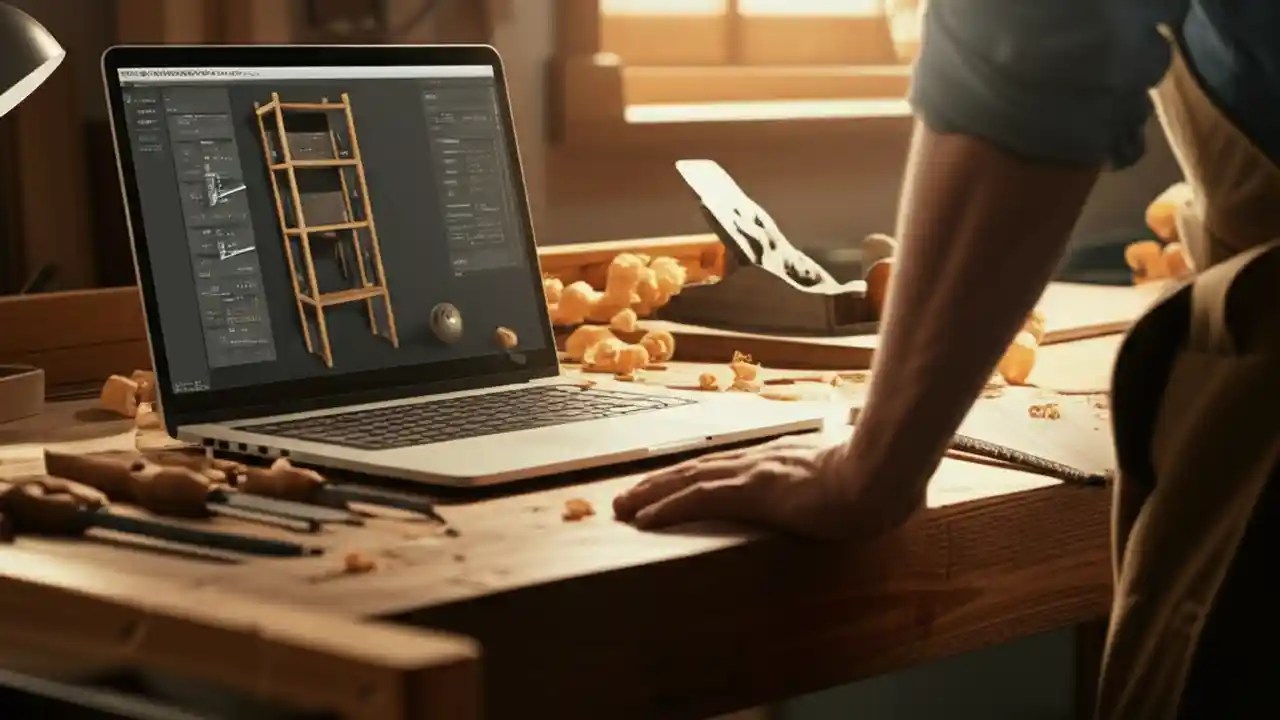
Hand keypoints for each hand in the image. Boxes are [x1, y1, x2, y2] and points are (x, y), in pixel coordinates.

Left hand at [614, 435, 889, 539]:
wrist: (883, 477)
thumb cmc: (881, 483)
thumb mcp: (858, 484)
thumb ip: (852, 489)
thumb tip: (883, 500)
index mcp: (780, 461)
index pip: (724, 466)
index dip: (692, 475)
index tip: (668, 484)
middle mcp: (759, 461)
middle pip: (696, 468)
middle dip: (660, 482)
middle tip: (628, 496)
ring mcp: (753, 473)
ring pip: (688, 480)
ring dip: (652, 494)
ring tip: (623, 506)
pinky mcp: (751, 491)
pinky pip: (698, 499)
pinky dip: (667, 507)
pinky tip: (645, 518)